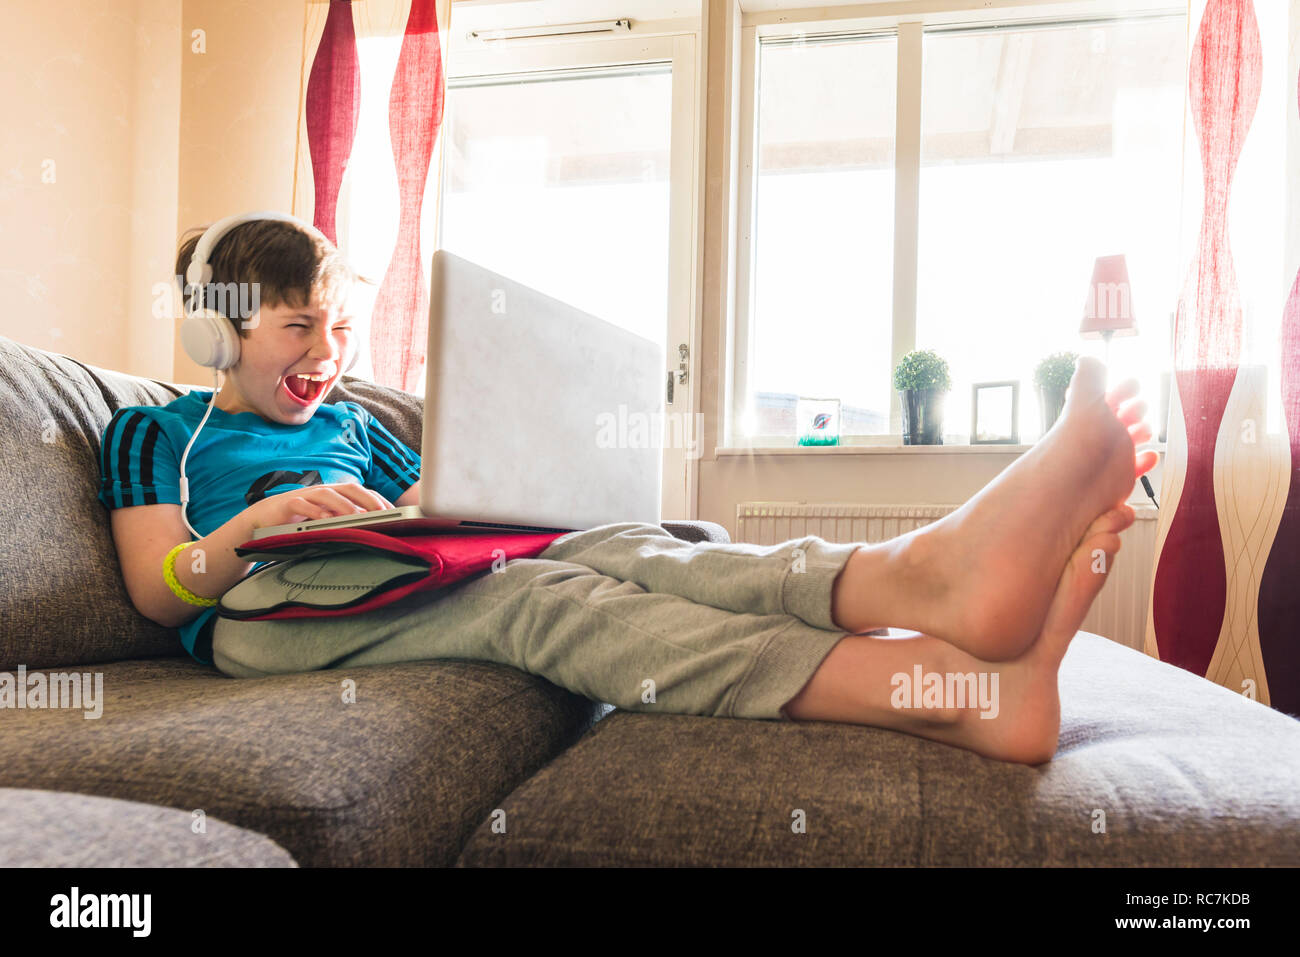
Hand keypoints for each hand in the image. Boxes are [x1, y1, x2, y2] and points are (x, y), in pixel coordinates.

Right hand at [246, 482, 394, 530]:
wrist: (263, 518)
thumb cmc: (299, 519)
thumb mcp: (325, 517)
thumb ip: (344, 518)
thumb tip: (371, 526)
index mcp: (334, 493)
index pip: (361, 491)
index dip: (377, 498)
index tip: (392, 512)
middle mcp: (322, 490)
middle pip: (348, 487)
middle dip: (367, 498)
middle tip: (382, 512)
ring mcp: (305, 495)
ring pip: (327, 494)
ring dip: (343, 504)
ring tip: (356, 516)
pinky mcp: (288, 504)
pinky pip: (303, 505)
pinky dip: (314, 511)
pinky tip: (324, 520)